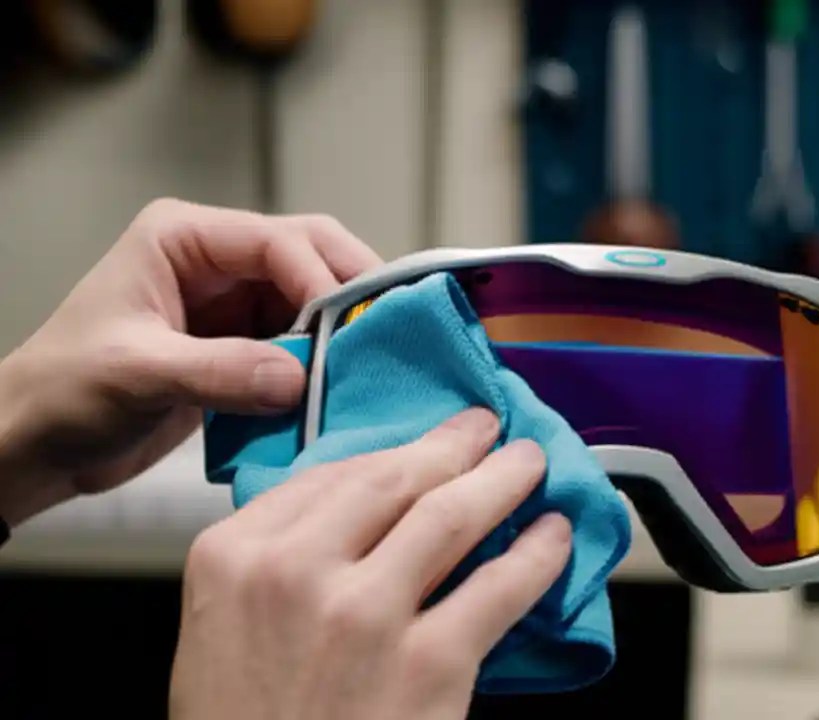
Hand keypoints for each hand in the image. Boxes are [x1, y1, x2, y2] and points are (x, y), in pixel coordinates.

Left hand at [0, 198, 381, 525]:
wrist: (39, 444)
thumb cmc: (64, 392)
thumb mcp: (136, 374)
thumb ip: (218, 372)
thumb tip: (299, 378)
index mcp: (183, 239)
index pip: (277, 240)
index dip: (321, 279)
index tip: (345, 330)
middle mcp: (218, 261)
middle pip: (313, 254)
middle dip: (351, 291)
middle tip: (386, 332)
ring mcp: (236, 304)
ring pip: (317, 300)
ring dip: (344, 331)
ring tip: (371, 365)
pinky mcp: (247, 346)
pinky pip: (305, 344)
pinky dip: (327, 363)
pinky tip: (345, 386)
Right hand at [169, 408, 571, 719]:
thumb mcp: (226, 627)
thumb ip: (279, 558)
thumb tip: (364, 505)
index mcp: (233, 554)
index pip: (330, 473)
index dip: (393, 449)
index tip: (426, 441)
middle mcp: (295, 571)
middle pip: (396, 479)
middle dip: (454, 446)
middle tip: (486, 429)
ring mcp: (364, 615)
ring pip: (453, 515)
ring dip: (505, 479)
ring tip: (530, 464)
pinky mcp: (429, 664)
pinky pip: (500, 586)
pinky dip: (539, 554)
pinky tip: (554, 537)